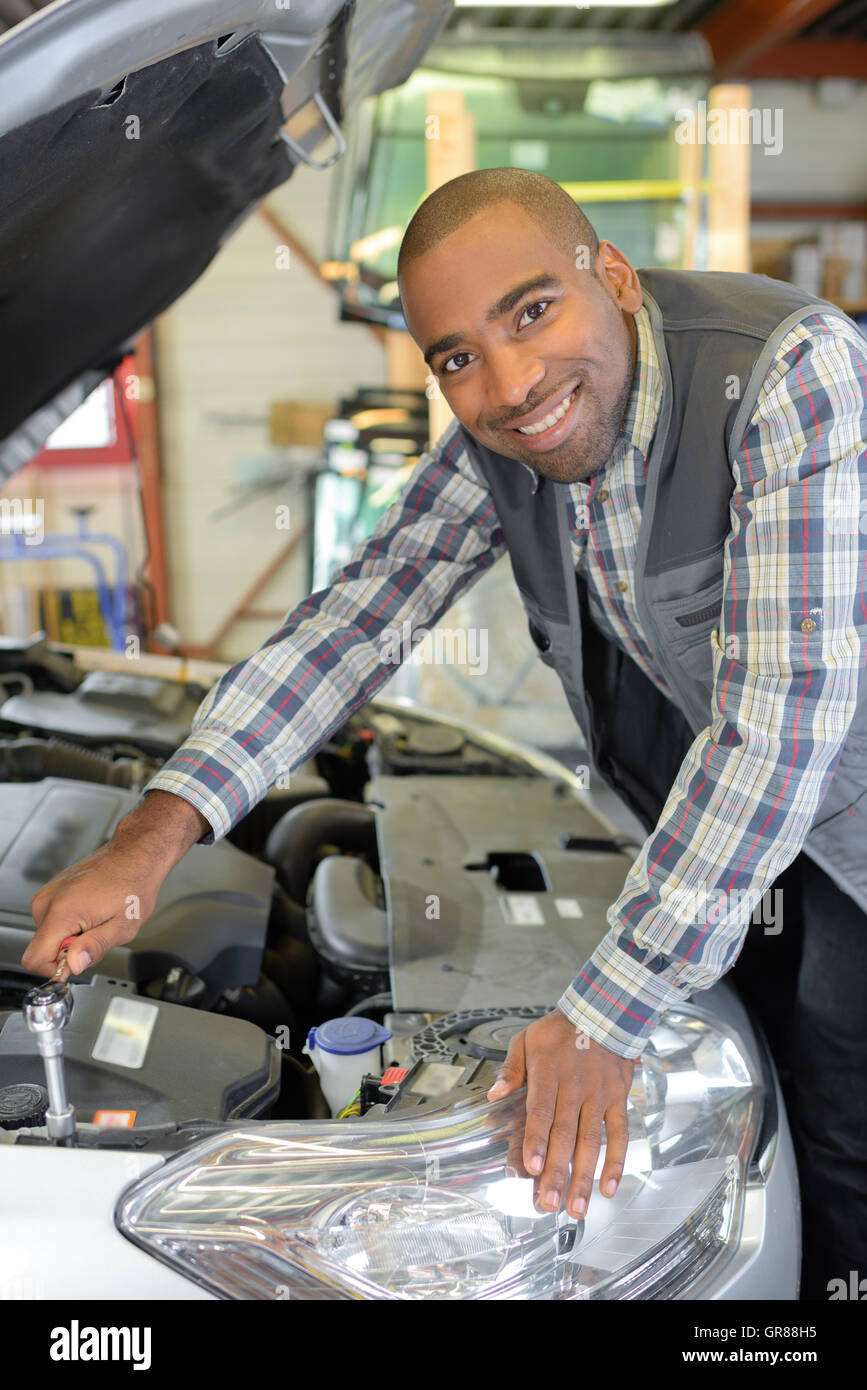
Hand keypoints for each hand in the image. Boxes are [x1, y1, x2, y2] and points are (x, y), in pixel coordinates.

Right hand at [20, 791, 209, 976]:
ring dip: (73, 936)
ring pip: (49, 936)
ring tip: (98, 919)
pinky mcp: (51, 892)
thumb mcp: (123, 926)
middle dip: (70, 950)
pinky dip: (71, 923)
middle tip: (98, 932)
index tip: (81, 957)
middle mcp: (47, 902)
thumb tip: (74, 965)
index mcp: (61, 912)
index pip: (34, 959)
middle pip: (43, 949)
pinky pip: (53, 922)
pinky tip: (92, 910)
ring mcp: (47, 895)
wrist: (134, 855)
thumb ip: (96, 947)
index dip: (57, 969)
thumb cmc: (133, 885)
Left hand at [487, 1009, 634, 1219]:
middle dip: (557, 1172)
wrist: (605, 1012)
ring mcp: (600, 1095)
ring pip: (592, 1141)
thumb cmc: (560, 1031)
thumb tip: (494, 1095)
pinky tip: (608, 1188)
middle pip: (565, 1134)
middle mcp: (576, 1086)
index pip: (541, 1111)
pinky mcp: (619, 1099)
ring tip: (576, 1208)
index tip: (530, 1168)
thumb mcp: (527, 1039)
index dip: (535, 1140)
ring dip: (584, 1177)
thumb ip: (511, 1069)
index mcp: (549, 1072)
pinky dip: (616, 1162)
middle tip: (548, 1203)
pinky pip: (619, 1134)